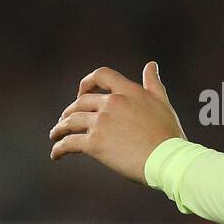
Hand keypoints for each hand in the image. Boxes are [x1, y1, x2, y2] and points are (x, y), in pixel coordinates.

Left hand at [49, 62, 186, 183]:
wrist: (167, 159)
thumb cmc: (168, 134)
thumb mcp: (162, 103)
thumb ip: (153, 83)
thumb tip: (151, 65)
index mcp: (128, 91)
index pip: (101, 75)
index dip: (87, 82)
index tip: (81, 93)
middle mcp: (111, 103)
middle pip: (80, 102)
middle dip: (69, 111)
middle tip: (65, 121)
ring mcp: (101, 122)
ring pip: (70, 122)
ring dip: (59, 129)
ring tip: (55, 136)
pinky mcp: (94, 144)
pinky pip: (69, 143)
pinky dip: (59, 148)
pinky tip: (56, 155)